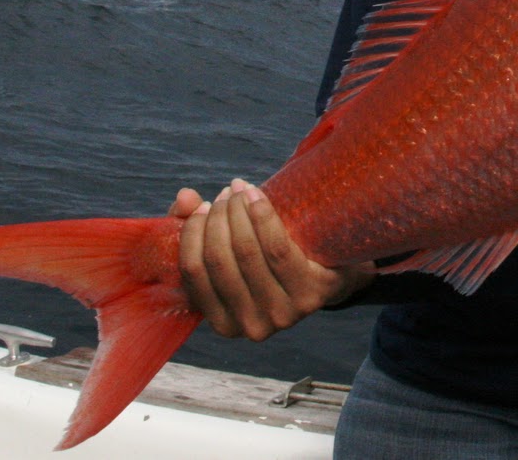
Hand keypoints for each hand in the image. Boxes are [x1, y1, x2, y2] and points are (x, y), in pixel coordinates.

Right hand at [170, 180, 373, 340]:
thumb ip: (199, 227)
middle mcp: (250, 327)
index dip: (192, 234)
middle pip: (219, 260)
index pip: (194, 273)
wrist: (332, 272)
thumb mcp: (234, 251)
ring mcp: (282, 315)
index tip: (202, 207)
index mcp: (223, 324)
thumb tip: (185, 198)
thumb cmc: (273, 260)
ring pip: (247, 252)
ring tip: (241, 190)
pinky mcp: (309, 296)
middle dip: (218, 219)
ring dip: (238, 213)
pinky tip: (258, 198)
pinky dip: (263, 218)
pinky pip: (277, 249)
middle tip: (227, 194)